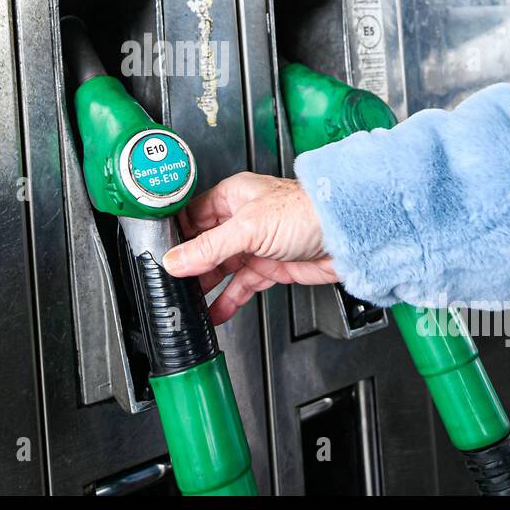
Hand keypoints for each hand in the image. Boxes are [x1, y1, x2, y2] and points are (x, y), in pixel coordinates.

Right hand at [164, 172, 337, 324]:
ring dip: (207, 286)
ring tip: (189, 303)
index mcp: (233, 197)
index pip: (193, 216)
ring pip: (222, 268)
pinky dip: (229, 300)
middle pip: (205, 245)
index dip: (177, 236)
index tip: (161, 256)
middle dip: (190, 266)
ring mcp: (257, 244)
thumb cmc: (307, 212)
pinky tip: (217, 312)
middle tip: (172, 285)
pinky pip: (243, 286)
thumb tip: (175, 260)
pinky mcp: (271, 266)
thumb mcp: (249, 227)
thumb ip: (210, 247)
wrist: (348, 235)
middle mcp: (242, 219)